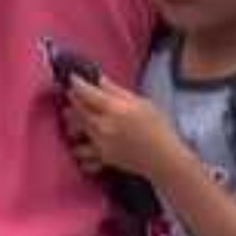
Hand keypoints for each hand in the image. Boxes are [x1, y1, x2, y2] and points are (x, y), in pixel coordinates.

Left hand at [67, 76, 187, 179]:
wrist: (163, 158)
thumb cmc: (157, 127)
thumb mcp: (141, 103)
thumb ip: (117, 91)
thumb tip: (99, 79)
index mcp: (113, 109)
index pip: (86, 93)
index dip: (76, 83)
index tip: (72, 77)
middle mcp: (102, 126)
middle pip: (76, 110)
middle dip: (72, 101)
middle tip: (71, 95)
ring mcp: (100, 144)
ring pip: (74, 131)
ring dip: (72, 123)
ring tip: (76, 119)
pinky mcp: (101, 158)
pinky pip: (82, 154)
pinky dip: (80, 150)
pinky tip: (83, 146)